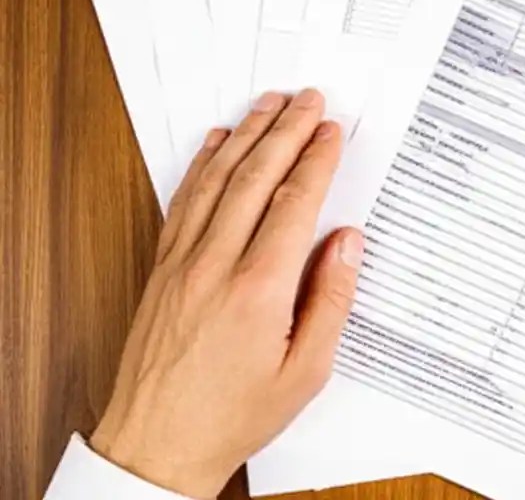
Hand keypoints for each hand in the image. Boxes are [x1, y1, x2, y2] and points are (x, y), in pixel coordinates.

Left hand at [90, 90, 363, 498]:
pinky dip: (202, 167)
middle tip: (308, 99)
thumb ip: (331, 300)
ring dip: (245, 137)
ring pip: (215, 182)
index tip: (331, 131)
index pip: (293, 204)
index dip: (315, 160)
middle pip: (254, 179)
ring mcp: (182, 265)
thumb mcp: (306, 371)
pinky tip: (217, 144)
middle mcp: (215, 267)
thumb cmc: (234, 414)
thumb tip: (346, 242)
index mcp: (258, 291)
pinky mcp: (162, 271)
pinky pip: (183, 203)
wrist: (159, 443)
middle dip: (285, 131)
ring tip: (268, 105)